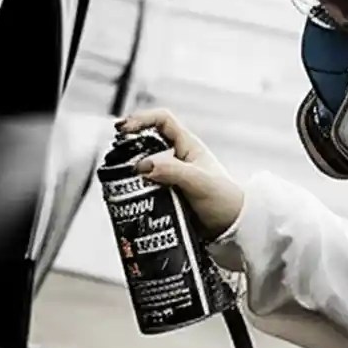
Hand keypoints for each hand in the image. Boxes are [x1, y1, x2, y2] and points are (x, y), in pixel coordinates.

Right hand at [118, 109, 244, 238]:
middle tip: (114, 154)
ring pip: (144, 166)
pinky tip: (127, 197)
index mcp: (187, 146)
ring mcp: (171, 177)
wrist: (232, 229)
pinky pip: (145, 188)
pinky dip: (134, 190)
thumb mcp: (199, 182)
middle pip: (147, 142)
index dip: (142, 119)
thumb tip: (143, 165)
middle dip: (129, 145)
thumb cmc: (225, 201)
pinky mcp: (166, 195)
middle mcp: (177, 158)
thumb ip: (172, 171)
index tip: (124, 129)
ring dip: (130, 170)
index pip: (162, 120)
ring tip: (117, 177)